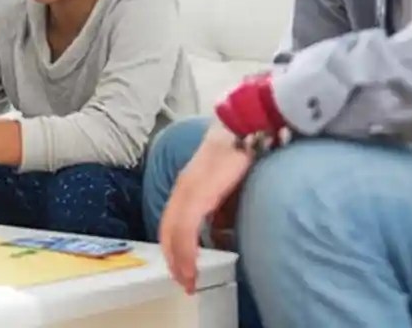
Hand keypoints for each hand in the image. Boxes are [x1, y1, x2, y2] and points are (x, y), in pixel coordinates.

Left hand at [158, 123, 253, 294]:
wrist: (244, 128)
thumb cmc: (239, 155)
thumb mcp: (227, 189)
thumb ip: (221, 210)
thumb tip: (221, 233)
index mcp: (187, 189)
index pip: (171, 224)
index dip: (173, 249)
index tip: (180, 269)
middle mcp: (182, 189)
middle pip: (168, 232)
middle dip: (174, 260)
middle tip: (183, 282)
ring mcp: (188, 190)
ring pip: (174, 232)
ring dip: (180, 259)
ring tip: (188, 279)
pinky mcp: (198, 192)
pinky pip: (186, 226)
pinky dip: (186, 248)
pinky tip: (192, 263)